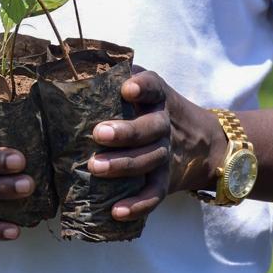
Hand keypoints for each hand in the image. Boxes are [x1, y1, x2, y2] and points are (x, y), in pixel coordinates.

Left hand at [88, 70, 224, 222]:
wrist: (203, 143)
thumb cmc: (152, 109)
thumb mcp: (144, 88)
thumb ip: (115, 74)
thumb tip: (69, 60)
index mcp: (157, 97)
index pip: (153, 86)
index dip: (142, 87)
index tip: (127, 88)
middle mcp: (164, 123)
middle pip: (149, 128)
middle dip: (125, 132)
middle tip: (98, 133)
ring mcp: (166, 153)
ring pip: (149, 160)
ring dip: (122, 165)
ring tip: (94, 168)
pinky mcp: (166, 179)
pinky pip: (154, 194)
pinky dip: (138, 205)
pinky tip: (116, 212)